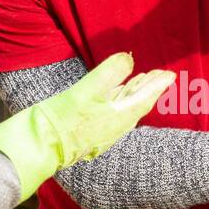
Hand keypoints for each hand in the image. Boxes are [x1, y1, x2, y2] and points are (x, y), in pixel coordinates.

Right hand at [39, 54, 175, 160]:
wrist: (37, 149)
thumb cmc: (60, 121)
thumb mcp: (86, 90)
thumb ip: (110, 73)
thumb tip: (128, 59)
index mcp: (118, 117)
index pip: (145, 98)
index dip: (158, 85)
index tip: (171, 74)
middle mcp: (114, 127)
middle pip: (138, 104)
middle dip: (149, 88)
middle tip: (160, 74)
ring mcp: (102, 132)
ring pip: (125, 109)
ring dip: (135, 94)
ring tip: (142, 81)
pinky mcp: (89, 133)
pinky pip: (112, 114)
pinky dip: (119, 102)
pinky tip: (114, 98)